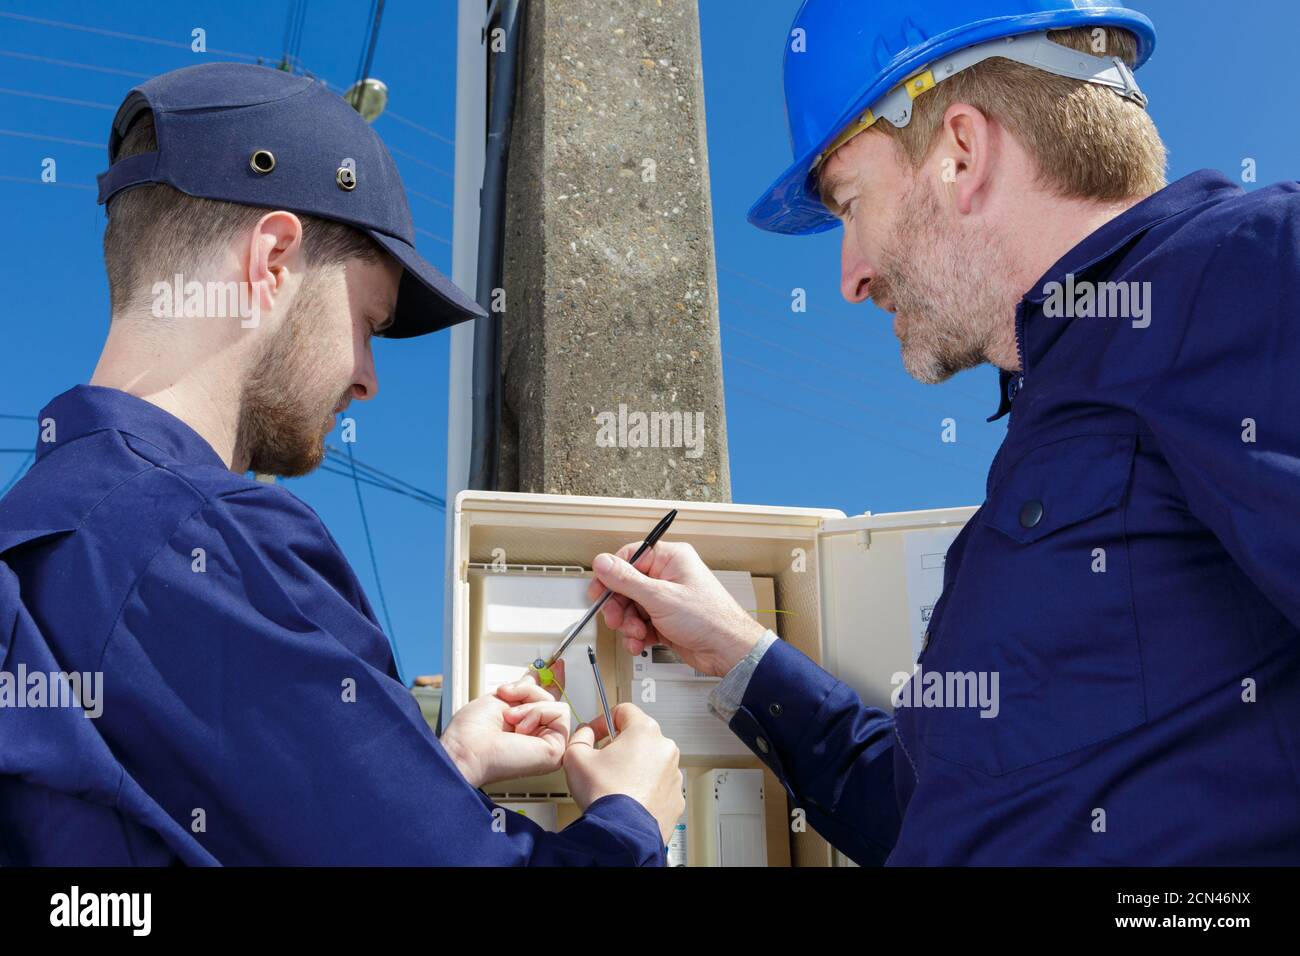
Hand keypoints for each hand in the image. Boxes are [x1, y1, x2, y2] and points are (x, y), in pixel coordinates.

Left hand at [442, 667, 569, 788]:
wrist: (467, 749)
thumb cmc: (472, 732)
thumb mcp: (501, 698)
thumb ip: (525, 689)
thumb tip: (538, 675)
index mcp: (524, 723)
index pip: (547, 701)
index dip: (553, 680)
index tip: (557, 664)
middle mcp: (538, 734)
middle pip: (551, 698)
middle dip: (527, 690)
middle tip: (507, 695)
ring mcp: (548, 742)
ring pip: (557, 704)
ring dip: (529, 705)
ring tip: (511, 719)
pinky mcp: (557, 749)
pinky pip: (560, 712)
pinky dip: (537, 713)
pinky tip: (521, 728)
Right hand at [563, 703, 682, 843]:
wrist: (621, 832)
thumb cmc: (603, 794)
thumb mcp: (575, 756)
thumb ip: (579, 736)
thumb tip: (585, 734)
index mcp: (644, 731)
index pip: (624, 710)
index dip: (604, 720)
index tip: (595, 734)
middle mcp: (665, 748)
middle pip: (639, 737)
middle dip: (620, 746)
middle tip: (603, 762)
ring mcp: (674, 774)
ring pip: (651, 762)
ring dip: (635, 768)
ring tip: (616, 784)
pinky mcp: (676, 796)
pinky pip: (659, 785)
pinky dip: (646, 789)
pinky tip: (629, 798)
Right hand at [587, 541, 767, 676]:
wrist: (727, 651)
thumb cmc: (709, 619)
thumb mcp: (660, 597)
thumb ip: (627, 580)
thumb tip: (603, 563)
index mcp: (671, 559)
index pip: (630, 557)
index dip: (611, 574)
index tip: (598, 590)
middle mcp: (668, 576)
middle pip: (627, 586)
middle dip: (619, 606)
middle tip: (616, 619)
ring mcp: (667, 599)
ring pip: (632, 607)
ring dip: (628, 624)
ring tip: (636, 633)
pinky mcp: (666, 619)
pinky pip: (641, 623)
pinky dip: (637, 635)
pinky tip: (641, 642)